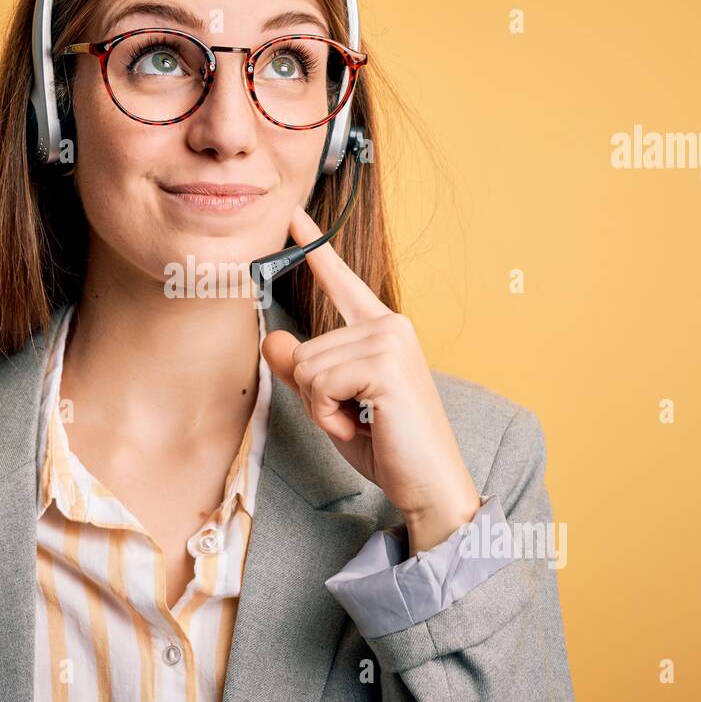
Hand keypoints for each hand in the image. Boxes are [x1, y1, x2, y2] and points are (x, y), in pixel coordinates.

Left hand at [261, 207, 481, 553]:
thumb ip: (303, 371)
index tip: (293, 216)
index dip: (314, 249)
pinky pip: (318, 385)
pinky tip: (365, 426)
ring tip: (364, 423)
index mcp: (381, 330)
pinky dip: (329, 417)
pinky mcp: (385, 364)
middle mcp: (389, 325)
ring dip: (323, 409)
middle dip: (316, 397)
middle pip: (303, 350)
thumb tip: (272, 338)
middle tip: (358, 418)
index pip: (341, 284)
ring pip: (307, 369)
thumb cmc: (386, 446)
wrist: (429, 485)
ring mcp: (389, 341)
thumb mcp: (332, 404)